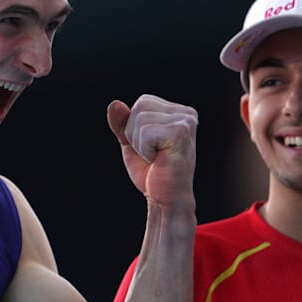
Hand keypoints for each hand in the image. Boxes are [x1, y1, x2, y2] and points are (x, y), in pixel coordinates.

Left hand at [107, 95, 197, 209]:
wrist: (166, 199)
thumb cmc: (152, 172)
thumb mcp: (131, 142)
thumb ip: (122, 122)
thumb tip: (114, 104)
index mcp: (178, 112)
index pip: (142, 102)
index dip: (135, 127)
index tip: (151, 146)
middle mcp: (187, 114)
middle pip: (140, 108)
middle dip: (136, 135)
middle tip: (153, 154)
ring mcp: (186, 122)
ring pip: (140, 119)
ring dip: (140, 144)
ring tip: (156, 157)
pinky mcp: (181, 132)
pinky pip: (145, 133)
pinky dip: (145, 150)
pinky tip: (160, 160)